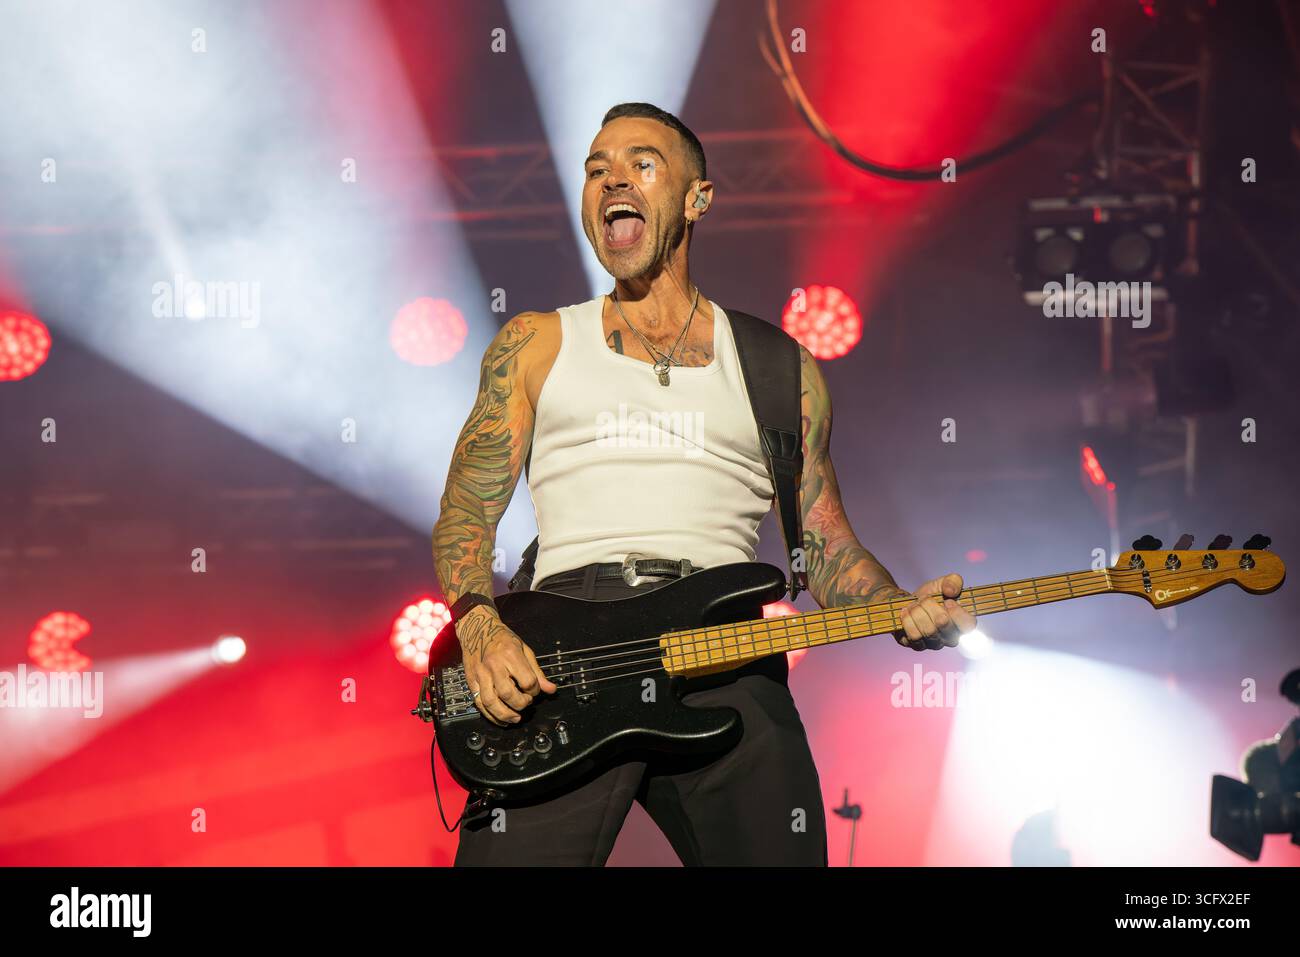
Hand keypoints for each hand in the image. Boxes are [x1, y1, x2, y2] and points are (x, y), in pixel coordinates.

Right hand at [459, 609, 556, 725]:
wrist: (477, 628)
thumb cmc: (502, 638)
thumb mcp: (524, 649)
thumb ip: (537, 672)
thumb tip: (550, 689)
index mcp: (510, 655)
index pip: (527, 681)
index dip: (534, 690)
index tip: (534, 690)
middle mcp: (494, 665)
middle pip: (508, 694)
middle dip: (521, 704)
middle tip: (526, 702)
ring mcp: (480, 673)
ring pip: (491, 702)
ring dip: (505, 715)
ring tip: (515, 718)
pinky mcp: (471, 680)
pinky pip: (479, 703)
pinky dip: (490, 715)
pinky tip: (500, 719)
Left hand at [891, 573, 975, 651]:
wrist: (909, 602)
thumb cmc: (932, 595)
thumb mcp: (943, 583)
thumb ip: (953, 581)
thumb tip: (951, 591)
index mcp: (962, 623)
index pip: (968, 625)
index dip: (957, 612)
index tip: (947, 601)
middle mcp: (951, 637)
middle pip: (942, 624)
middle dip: (929, 605)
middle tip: (925, 599)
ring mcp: (935, 644)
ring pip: (928, 631)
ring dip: (917, 612)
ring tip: (915, 605)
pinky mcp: (919, 646)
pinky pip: (914, 636)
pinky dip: (908, 620)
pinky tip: (907, 612)